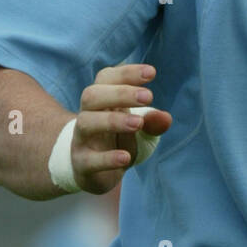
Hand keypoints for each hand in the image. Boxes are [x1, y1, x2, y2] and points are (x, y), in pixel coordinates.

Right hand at [72, 64, 171, 194]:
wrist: (95, 173)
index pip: (106, 78)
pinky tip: (126, 158)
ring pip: (86, 122)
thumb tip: (166, 118)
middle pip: (92, 95)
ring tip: (138, 124)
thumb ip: (152, 122)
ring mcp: (81, 139)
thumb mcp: (140, 130)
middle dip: (120, 93)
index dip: (127, 73)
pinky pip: (88, 159)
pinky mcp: (81, 164)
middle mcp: (88, 115)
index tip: (151, 73)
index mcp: (102, 100)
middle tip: (148, 96)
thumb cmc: (119, 141)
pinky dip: (107, 158)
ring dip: (113, 120)